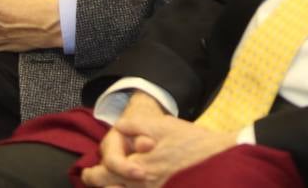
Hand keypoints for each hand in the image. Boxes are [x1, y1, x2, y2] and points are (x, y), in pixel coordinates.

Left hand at [82, 95, 232, 187]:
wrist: (220, 159)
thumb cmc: (193, 142)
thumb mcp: (164, 126)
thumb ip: (137, 126)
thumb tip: (119, 127)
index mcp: (142, 166)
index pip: (107, 173)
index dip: (92, 174)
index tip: (87, 172)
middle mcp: (145, 185)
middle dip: (98, 183)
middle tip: (90, 178)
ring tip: (108, 185)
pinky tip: (128, 186)